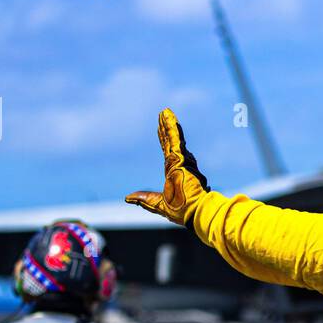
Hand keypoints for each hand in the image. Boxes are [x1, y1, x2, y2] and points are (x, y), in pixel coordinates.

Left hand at [125, 108, 208, 225]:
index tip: (162, 129)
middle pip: (170, 142)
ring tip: (164, 111)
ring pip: (173, 138)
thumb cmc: (182, 210)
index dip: (165, 140)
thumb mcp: (158, 204)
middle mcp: (180, 164)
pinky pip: (175, 139)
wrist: (195, 211)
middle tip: (163, 114)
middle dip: (166, 128)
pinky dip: (171, 127)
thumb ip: (145, 199)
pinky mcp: (181, 158)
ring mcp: (182, 160)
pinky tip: (167, 115)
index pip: (168, 152)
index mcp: (175, 173)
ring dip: (168, 124)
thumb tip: (127, 198)